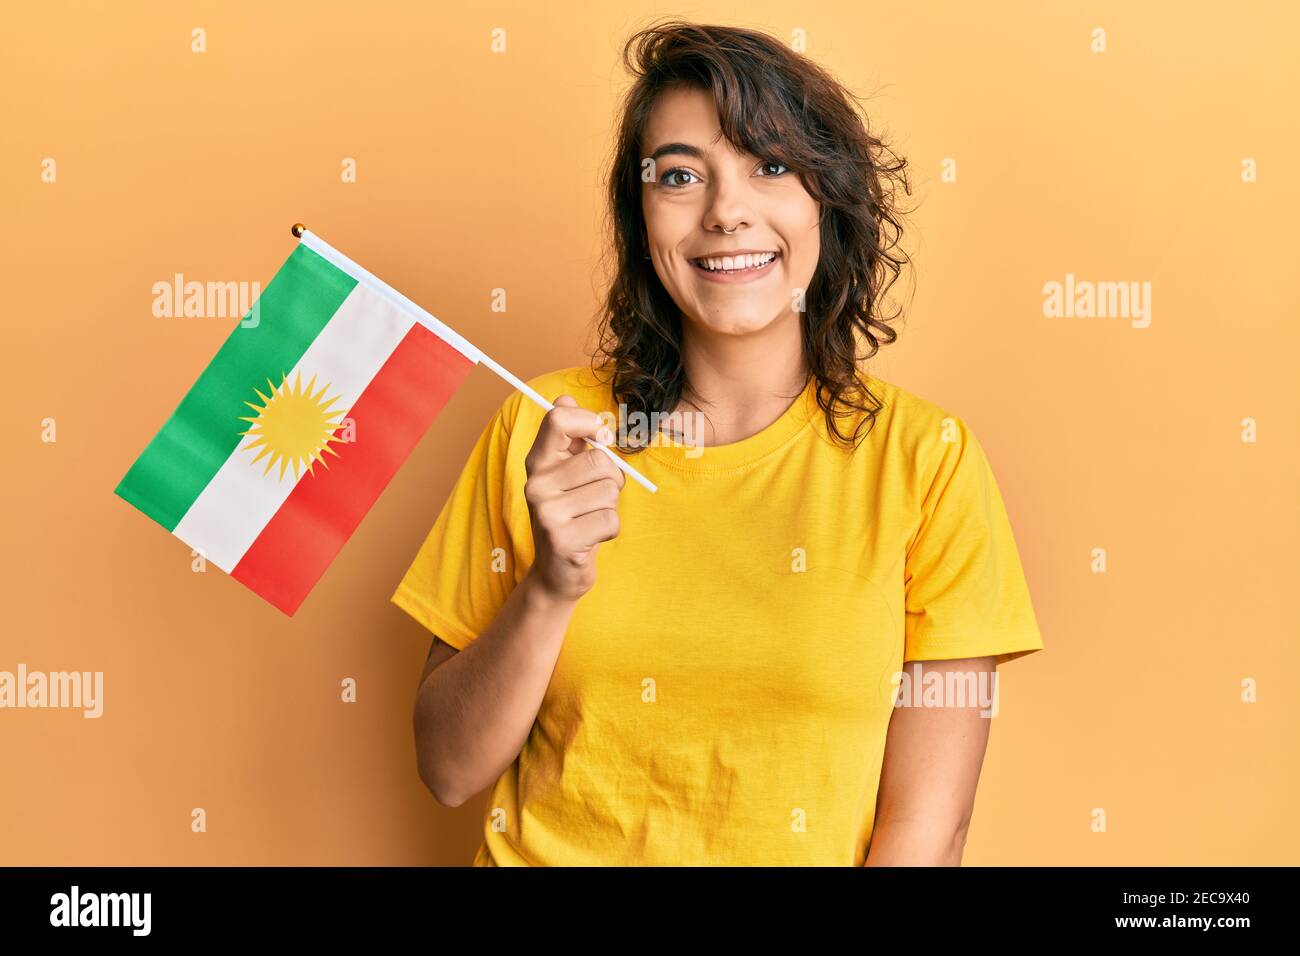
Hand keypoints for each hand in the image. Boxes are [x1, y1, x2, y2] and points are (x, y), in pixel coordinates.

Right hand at [522, 394, 625, 602]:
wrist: (557, 572)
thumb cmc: (571, 515)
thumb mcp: (567, 473)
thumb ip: (571, 439)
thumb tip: (565, 399)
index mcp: (537, 462)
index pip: (559, 419)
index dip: (590, 423)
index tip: (600, 439)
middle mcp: (535, 484)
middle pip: (600, 460)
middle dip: (612, 480)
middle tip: (596, 497)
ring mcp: (546, 513)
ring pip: (609, 491)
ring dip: (610, 507)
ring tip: (589, 518)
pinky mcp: (562, 540)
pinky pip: (610, 520)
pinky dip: (610, 530)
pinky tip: (591, 538)